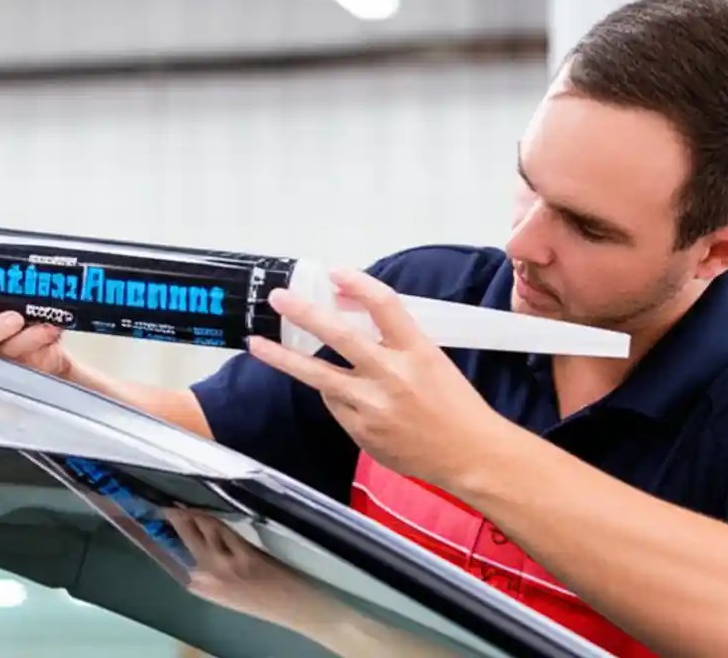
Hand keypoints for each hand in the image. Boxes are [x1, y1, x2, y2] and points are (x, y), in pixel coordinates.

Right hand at [163, 509, 326, 624]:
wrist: (291, 604)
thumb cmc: (261, 601)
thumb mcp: (226, 596)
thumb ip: (211, 577)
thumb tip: (199, 556)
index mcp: (204, 589)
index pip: (180, 558)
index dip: (172, 538)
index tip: (165, 523)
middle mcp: (210, 575)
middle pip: (187, 539)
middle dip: (176, 520)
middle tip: (168, 505)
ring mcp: (226, 563)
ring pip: (203, 530)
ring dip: (191, 513)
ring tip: (183, 501)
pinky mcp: (242, 552)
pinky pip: (220, 528)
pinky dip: (210, 517)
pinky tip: (205, 509)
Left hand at [248, 268, 507, 485]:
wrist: (471, 455)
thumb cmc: (455, 405)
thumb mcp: (432, 360)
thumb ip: (394, 341)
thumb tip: (351, 317)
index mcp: (417, 351)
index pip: (384, 305)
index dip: (357, 284)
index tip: (336, 272)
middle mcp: (392, 375)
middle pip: (340, 337)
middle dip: (304, 314)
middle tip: (278, 299)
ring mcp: (373, 406)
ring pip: (319, 377)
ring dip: (283, 358)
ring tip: (257, 344)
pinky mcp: (361, 431)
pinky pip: (335, 404)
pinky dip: (331, 393)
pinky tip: (336, 391)